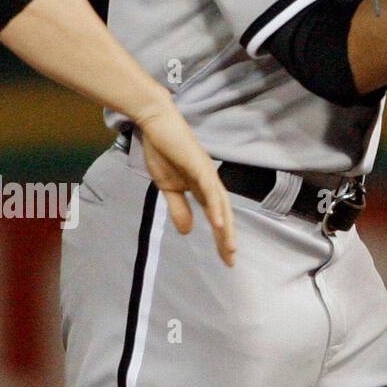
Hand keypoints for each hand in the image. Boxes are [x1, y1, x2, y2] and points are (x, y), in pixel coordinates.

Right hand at [135, 101, 235, 266]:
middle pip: (224, 213)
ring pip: (221, 204)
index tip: (225, 257)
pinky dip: (215, 208)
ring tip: (229, 248)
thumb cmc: (162, 152)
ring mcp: (207, 173)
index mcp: (202, 188)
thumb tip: (188, 231)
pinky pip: (210, 190)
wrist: (155, 126)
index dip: (221, 237)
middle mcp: (210, 181)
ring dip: (226, 226)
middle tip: (230, 260)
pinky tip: (219, 224)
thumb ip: (179, 208)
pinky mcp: (200, 166)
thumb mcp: (168, 188)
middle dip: (227, 237)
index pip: (216, 216)